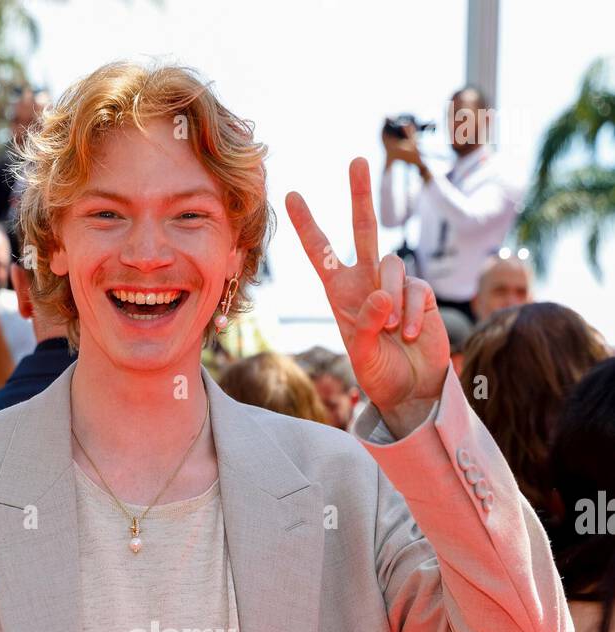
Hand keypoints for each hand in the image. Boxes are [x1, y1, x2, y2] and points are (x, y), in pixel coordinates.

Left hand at [286, 158, 448, 434]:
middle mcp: (367, 282)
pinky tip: (408, 335)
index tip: (291, 195)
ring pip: (392, 265)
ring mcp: (395, 284)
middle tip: (357, 160)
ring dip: (391, 298)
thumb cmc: (379, 374)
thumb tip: (382, 295)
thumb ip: (366, 326)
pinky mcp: (421, 293)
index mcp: (341, 294)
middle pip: (363, 229)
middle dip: (359, 195)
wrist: (412, 389)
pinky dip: (409, 313)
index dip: (308, 226)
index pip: (322, 254)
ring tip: (393, 333)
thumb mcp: (362, 357)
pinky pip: (414, 289)